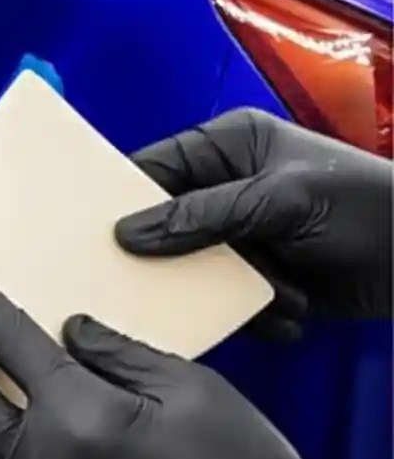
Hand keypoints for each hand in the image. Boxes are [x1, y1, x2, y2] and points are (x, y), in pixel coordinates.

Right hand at [117, 108, 391, 338]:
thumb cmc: (366, 209)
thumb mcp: (280, 202)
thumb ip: (202, 217)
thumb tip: (127, 234)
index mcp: (228, 146)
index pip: (152, 167)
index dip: (121, 200)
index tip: (92, 238)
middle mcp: (227, 187)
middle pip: (165, 226)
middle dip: (181, 261)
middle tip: (168, 286)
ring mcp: (244, 234)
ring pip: (195, 271)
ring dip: (232, 291)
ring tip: (277, 293)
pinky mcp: (261, 276)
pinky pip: (226, 299)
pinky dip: (256, 312)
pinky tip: (293, 310)